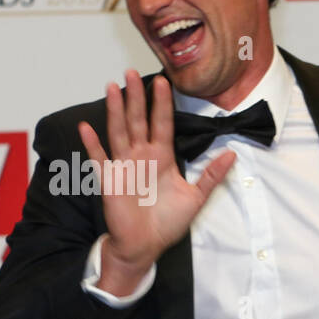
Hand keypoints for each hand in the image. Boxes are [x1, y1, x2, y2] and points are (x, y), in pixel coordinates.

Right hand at [77, 70, 235, 294]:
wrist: (146, 245)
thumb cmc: (167, 222)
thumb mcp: (196, 197)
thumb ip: (212, 175)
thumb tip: (233, 154)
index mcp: (162, 158)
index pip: (162, 124)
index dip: (162, 104)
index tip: (163, 81)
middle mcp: (141, 157)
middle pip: (138, 121)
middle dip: (136, 98)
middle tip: (131, 72)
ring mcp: (124, 166)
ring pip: (119, 132)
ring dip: (116, 111)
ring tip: (113, 87)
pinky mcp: (110, 181)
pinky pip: (99, 159)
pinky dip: (92, 144)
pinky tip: (85, 127)